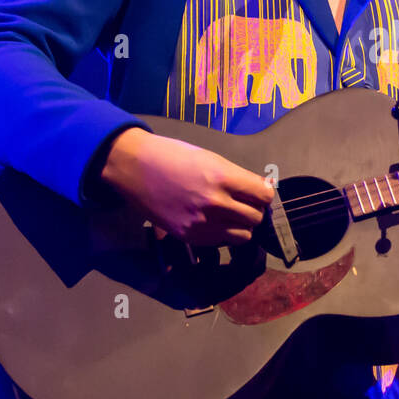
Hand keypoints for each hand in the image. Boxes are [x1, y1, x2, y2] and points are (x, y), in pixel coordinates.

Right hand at [100, 128, 274, 246]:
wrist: (134, 168)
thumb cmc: (172, 156)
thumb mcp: (210, 158)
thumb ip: (238, 176)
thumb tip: (262, 189)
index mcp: (222, 177)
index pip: (264, 196)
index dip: (264, 194)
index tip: (259, 192)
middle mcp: (215, 203)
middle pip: (256, 218)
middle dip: (254, 210)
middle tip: (244, 202)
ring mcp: (201, 223)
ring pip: (243, 235)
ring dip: (241, 225)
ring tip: (230, 214)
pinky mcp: (188, 237)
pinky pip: (221, 242)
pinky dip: (223, 233)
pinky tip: (213, 220)